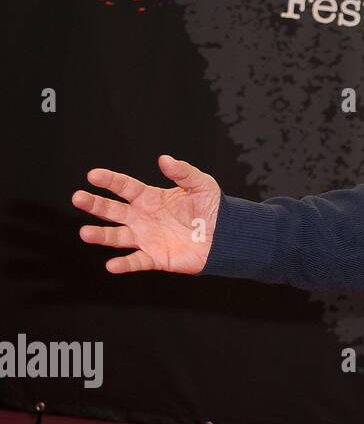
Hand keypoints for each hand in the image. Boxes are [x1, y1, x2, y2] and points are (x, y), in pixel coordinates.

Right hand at [72, 155, 221, 274]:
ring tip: (85, 233)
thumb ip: (182, 172)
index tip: (93, 175)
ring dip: (101, 235)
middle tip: (78, 198)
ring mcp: (146, 238)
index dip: (109, 180)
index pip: (124, 187)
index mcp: (150, 198)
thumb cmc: (212, 208)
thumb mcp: (200, 184)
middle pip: (112, 210)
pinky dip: (124, 264)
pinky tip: (112, 264)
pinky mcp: (155, 257)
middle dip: (94, 204)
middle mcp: (142, 217)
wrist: (226, 235)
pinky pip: (136, 261)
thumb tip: (164, 159)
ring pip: (117, 237)